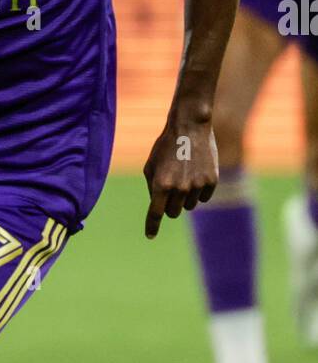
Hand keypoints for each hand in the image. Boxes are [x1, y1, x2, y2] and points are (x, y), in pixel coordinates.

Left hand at [142, 120, 217, 238]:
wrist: (190, 127)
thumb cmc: (165, 146)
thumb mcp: (150, 165)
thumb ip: (152, 188)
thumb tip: (159, 206)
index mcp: (161, 185)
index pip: (156, 214)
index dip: (152, 226)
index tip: (150, 235)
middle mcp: (179, 188)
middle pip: (174, 213)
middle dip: (170, 206)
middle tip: (171, 190)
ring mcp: (197, 186)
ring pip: (189, 206)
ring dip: (185, 197)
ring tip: (184, 176)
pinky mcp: (211, 181)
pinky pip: (204, 198)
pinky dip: (199, 191)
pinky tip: (197, 174)